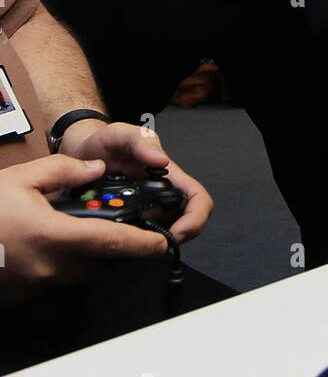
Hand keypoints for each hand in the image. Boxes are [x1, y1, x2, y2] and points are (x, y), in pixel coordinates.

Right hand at [0, 155, 168, 305]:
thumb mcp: (22, 179)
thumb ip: (64, 172)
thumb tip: (96, 170)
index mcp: (53, 236)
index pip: (112, 243)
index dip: (142, 243)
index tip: (161, 242)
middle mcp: (48, 267)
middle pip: (98, 263)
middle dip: (111, 248)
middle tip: (114, 229)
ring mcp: (35, 286)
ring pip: (77, 274)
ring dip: (84, 257)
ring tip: (72, 232)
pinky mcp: (23, 296)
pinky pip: (54, 282)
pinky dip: (58, 266)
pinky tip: (44, 246)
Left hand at [58, 119, 212, 242]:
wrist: (80, 153)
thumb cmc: (102, 142)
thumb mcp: (119, 133)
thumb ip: (140, 140)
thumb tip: (161, 160)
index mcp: (169, 175)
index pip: (198, 199)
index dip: (195, 219)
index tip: (177, 232)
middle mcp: (163, 195)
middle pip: (187, 222)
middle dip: (174, 236)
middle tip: (150, 241)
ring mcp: (148, 209)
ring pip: (165, 233)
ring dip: (155, 241)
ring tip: (131, 240)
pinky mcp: (132, 220)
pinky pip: (142, 238)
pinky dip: (136, 242)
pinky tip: (121, 241)